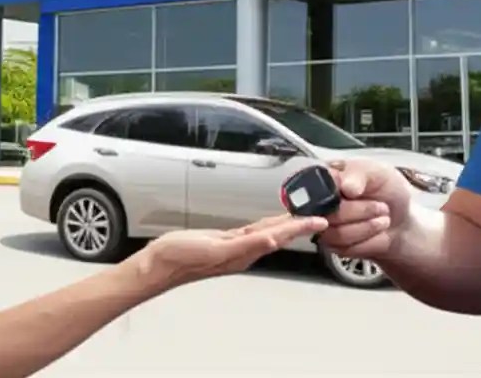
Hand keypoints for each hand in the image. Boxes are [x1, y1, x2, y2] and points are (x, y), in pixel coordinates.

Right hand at [130, 214, 327, 290]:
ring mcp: (234, 247)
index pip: (280, 236)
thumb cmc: (180, 259)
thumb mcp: (215, 249)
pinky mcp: (223, 242)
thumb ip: (245, 245)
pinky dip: (267, 225)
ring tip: (304, 218)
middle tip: (321, 215)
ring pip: (268, 232)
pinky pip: (252, 232)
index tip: (321, 220)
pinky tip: (271, 224)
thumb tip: (272, 239)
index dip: (302, 226)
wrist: (158, 265)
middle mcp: (243, 251)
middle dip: (300, 225)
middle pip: (278, 234)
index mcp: (245, 251)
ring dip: (287, 225)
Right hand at [317, 158, 414, 260]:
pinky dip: (369, 239)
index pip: (314, 189)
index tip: (356, 193)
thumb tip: (346, 187)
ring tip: (382, 216)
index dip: (334, 194)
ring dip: (367, 226)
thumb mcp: (376, 172)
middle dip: (360, 211)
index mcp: (323, 178)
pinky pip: (347, 247)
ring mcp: (324, 226)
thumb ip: (359, 174)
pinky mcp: (334, 246)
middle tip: (380, 206)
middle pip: (327, 214)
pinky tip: (377, 229)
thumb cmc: (385, 189)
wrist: (400, 216)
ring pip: (337, 233)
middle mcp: (318, 203)